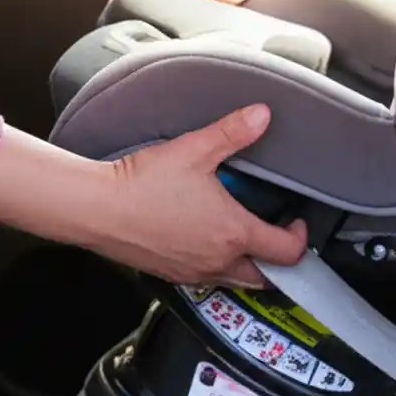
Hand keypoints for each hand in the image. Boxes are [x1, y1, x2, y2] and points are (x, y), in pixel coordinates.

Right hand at [0, 105, 304, 289]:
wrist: (96, 208)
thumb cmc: (143, 183)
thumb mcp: (195, 150)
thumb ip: (233, 132)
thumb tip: (262, 114)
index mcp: (233, 234)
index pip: (286, 252)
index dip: (300, 238)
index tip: (296, 222)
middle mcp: (217, 261)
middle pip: (266, 278)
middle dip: (279, 262)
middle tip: (278, 238)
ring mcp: (193, 272)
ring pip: (236, 281)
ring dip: (249, 266)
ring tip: (247, 241)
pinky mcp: (171, 275)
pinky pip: (207, 279)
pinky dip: (218, 267)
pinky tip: (207, 242)